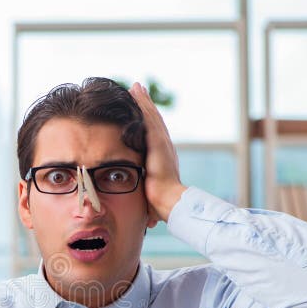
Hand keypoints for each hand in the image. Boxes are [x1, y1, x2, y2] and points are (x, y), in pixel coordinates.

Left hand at [129, 82, 186, 224]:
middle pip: (153, 121)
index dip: (147, 123)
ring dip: (144, 100)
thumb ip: (150, 202)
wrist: (171, 203)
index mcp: (162, 158)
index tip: (140, 111)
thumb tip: (149, 221)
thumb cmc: (161, 205)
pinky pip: (148, 117)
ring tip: (135, 86)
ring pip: (151, 116)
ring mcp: (162, 143)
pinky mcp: (158, 141)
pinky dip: (143, 104)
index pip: (153, 136)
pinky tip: (136, 92)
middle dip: (145, 106)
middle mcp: (164, 148)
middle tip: (137, 89)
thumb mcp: (152, 198)